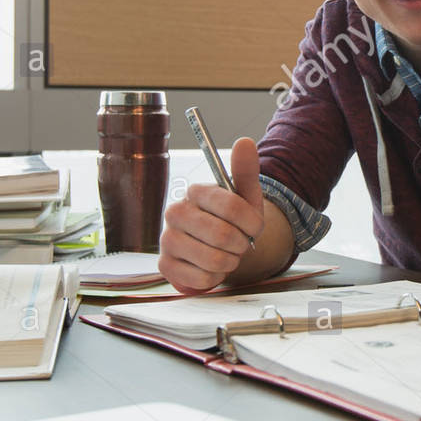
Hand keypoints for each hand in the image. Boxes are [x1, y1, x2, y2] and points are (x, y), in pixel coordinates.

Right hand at [159, 137, 264, 293]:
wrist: (220, 247)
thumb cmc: (233, 220)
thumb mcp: (245, 196)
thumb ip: (246, 170)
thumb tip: (245, 141)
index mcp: (195, 192)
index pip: (231, 206)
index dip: (252, 222)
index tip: (256, 227)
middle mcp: (175, 213)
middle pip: (222, 235)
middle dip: (241, 244)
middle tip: (240, 243)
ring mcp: (167, 240)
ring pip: (213, 259)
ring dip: (230, 261)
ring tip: (227, 253)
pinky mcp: (165, 266)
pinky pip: (202, 278)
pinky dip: (216, 277)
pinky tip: (212, 267)